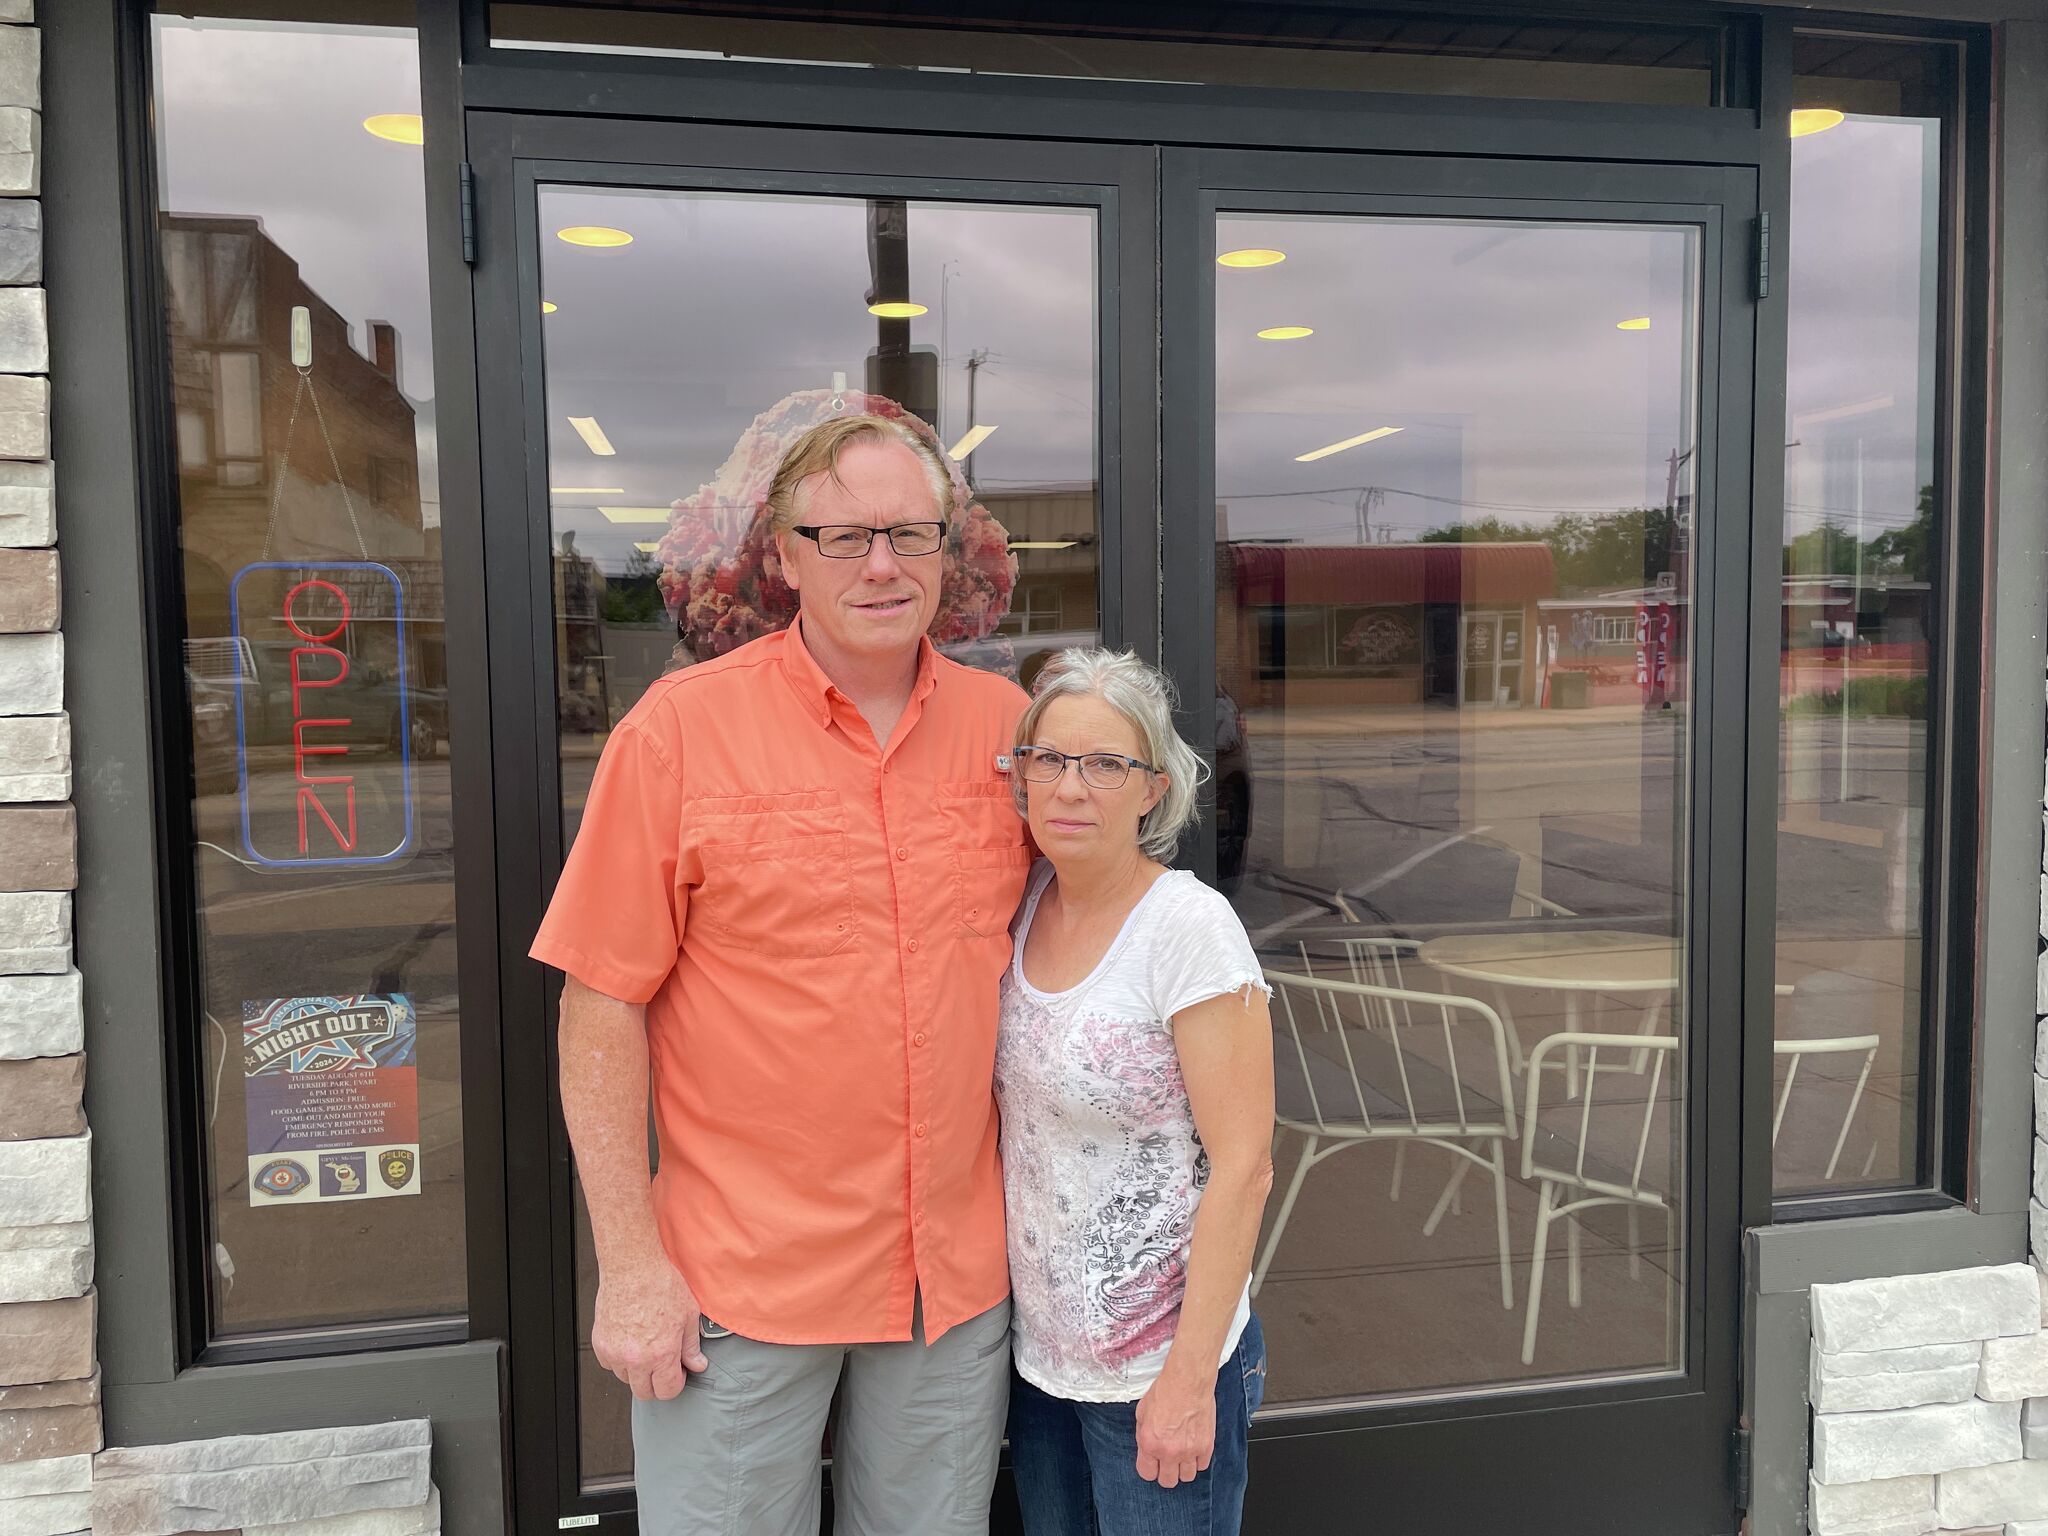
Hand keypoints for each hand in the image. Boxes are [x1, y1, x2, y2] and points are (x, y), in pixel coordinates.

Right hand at [590, 1249, 709, 1400]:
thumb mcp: (688, 1315)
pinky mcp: (600, 1344)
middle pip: (644, 1393)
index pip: (667, 1391)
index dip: (676, 1384)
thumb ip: (691, 1346)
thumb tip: (697, 1364)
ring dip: (637, 1370)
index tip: (678, 1372)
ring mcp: (615, 1353)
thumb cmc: (660, 1284)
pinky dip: (619, 1359)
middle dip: (657, 1383)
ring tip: (646, 1346)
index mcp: (661, 1354)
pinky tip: (631, 1340)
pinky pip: (609, 1364)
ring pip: (626, 1379)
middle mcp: (636, 1358)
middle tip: (664, 1364)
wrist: (632, 1267)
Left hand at [1134, 1364, 1214, 1487]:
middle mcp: (1169, 1451)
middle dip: (1166, 1473)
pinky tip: (1194, 1448)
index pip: (1147, 1474)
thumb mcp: (1142, 1413)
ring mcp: (1189, 1451)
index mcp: (1150, 1443)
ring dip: (1183, 1468)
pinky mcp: (1206, 1446)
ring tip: (1182, 1455)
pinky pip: (1202, 1466)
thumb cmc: (1165, 1391)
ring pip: (1187, 1477)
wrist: (1188, 1381)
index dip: (1149, 1469)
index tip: (1153, 1464)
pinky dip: (1198, 1460)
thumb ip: (1144, 1435)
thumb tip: (1148, 1448)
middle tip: (1167, 1462)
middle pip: (1168, 1481)